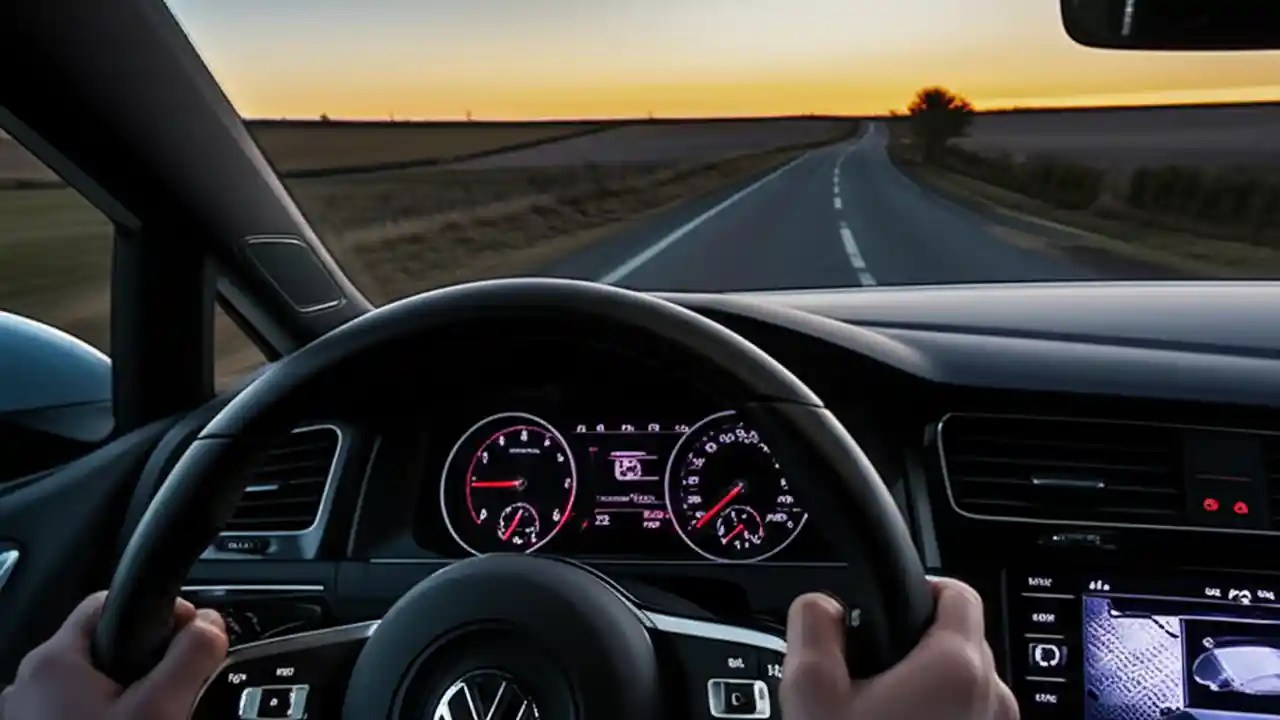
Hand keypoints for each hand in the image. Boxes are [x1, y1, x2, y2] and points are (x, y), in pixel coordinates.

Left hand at [0, 591, 228, 719]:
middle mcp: (27, 685)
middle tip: (179, 694)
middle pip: (103, 650)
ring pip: (90, 691)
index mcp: (53, 661)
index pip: (111, 602)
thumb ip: (192, 658)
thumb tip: (211, 624)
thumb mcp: (160, 710)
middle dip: (147, 666)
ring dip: (126, 701)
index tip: (193, 639)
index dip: (162, 613)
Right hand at [781, 578, 1017, 719]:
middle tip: (868, 676)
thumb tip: (822, 607)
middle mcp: (993, 700)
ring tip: (879, 718)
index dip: (917, 589)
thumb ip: (813, 626)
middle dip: (915, 649)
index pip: (954, 591)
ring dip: (929, 692)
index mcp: (955, 667)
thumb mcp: (808, 692)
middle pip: (959, 642)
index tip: (887, 609)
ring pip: (966, 690)